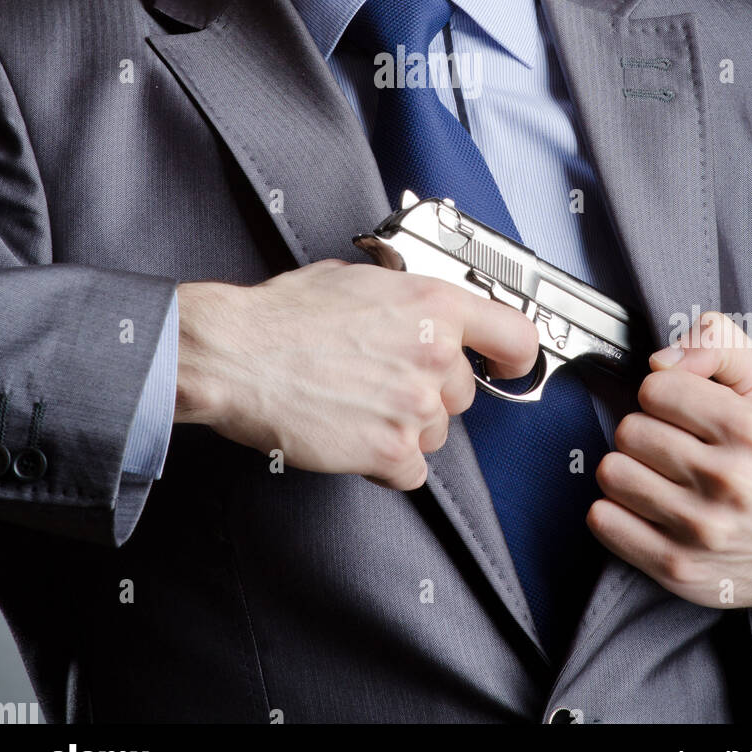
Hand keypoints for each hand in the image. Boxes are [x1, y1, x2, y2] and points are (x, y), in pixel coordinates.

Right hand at [175, 261, 537, 490]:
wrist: (235, 355)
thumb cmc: (281, 315)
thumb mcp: (356, 279)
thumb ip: (402, 296)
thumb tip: (413, 306)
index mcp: (433, 305)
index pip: (516, 336)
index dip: (515, 357)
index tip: (506, 367)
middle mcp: (433, 355)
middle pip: (462, 395)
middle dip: (428, 394)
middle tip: (381, 382)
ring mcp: (415, 407)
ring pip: (436, 434)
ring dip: (404, 428)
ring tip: (356, 405)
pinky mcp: (390, 451)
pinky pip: (411, 472)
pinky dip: (385, 463)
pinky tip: (351, 436)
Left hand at [586, 310, 751, 615]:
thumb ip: (718, 344)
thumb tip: (662, 359)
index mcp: (751, 432)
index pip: (655, 388)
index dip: (659, 394)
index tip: (675, 410)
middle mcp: (729, 482)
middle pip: (630, 430)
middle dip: (643, 432)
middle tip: (667, 448)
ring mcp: (700, 529)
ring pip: (612, 472)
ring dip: (626, 470)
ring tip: (655, 476)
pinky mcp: (675, 566)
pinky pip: (603, 520)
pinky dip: (614, 511)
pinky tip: (643, 508)